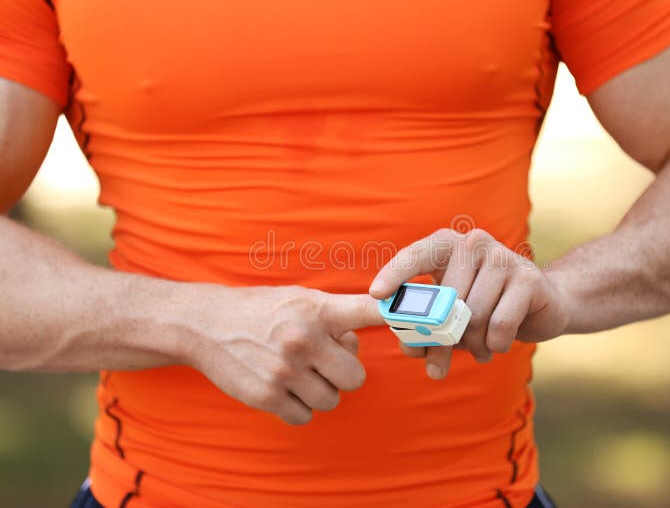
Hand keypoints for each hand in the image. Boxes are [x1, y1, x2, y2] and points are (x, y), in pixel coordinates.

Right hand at [180, 285, 382, 424]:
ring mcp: (284, 371)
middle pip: (356, 377)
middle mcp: (303, 340)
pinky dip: (297, 407)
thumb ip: (335, 317)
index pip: (368, 311)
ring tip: (297, 372)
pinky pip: (305, 417)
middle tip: (323, 362)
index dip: (397, 316)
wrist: (205, 324)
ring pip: (331, 400)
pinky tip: (282, 387)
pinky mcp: (267, 397)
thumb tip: (363, 342)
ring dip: (320, 391)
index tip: (419, 318)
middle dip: (343, 374)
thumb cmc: (262, 310)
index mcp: (317, 311)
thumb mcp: (301, 299)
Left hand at [369, 228, 569, 379]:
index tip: (376, 294)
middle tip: (437, 367)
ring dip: (472, 345)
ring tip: (478, 350)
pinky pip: (499, 325)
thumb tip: (409, 346)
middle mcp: (473, 244)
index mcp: (447, 245)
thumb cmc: (485, 307)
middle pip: (444, 302)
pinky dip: (495, 344)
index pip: (415, 255)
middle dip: (439, 341)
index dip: (395, 274)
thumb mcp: (449, 316)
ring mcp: (503, 257)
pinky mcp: (528, 279)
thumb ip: (425, 329)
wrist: (541, 303)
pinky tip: (497, 344)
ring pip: (472, 316)